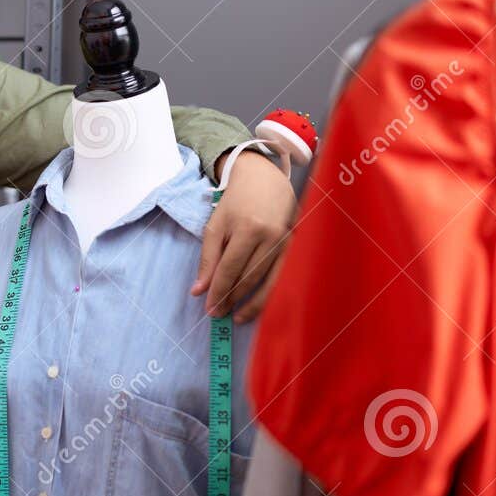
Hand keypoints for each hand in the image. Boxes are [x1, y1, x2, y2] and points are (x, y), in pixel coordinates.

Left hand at [191, 149, 295, 322]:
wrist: (264, 178)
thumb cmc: (236, 202)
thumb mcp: (215, 225)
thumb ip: (207, 258)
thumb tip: (199, 290)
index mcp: (249, 228)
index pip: (230, 269)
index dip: (219, 291)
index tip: (209, 307)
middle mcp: (271, 236)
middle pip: (250, 277)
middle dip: (232, 299)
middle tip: (219, 313)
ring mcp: (288, 241)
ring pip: (269, 280)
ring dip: (252, 303)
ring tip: (238, 317)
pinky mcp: (297, 244)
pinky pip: (283, 275)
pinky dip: (271, 292)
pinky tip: (260, 304)